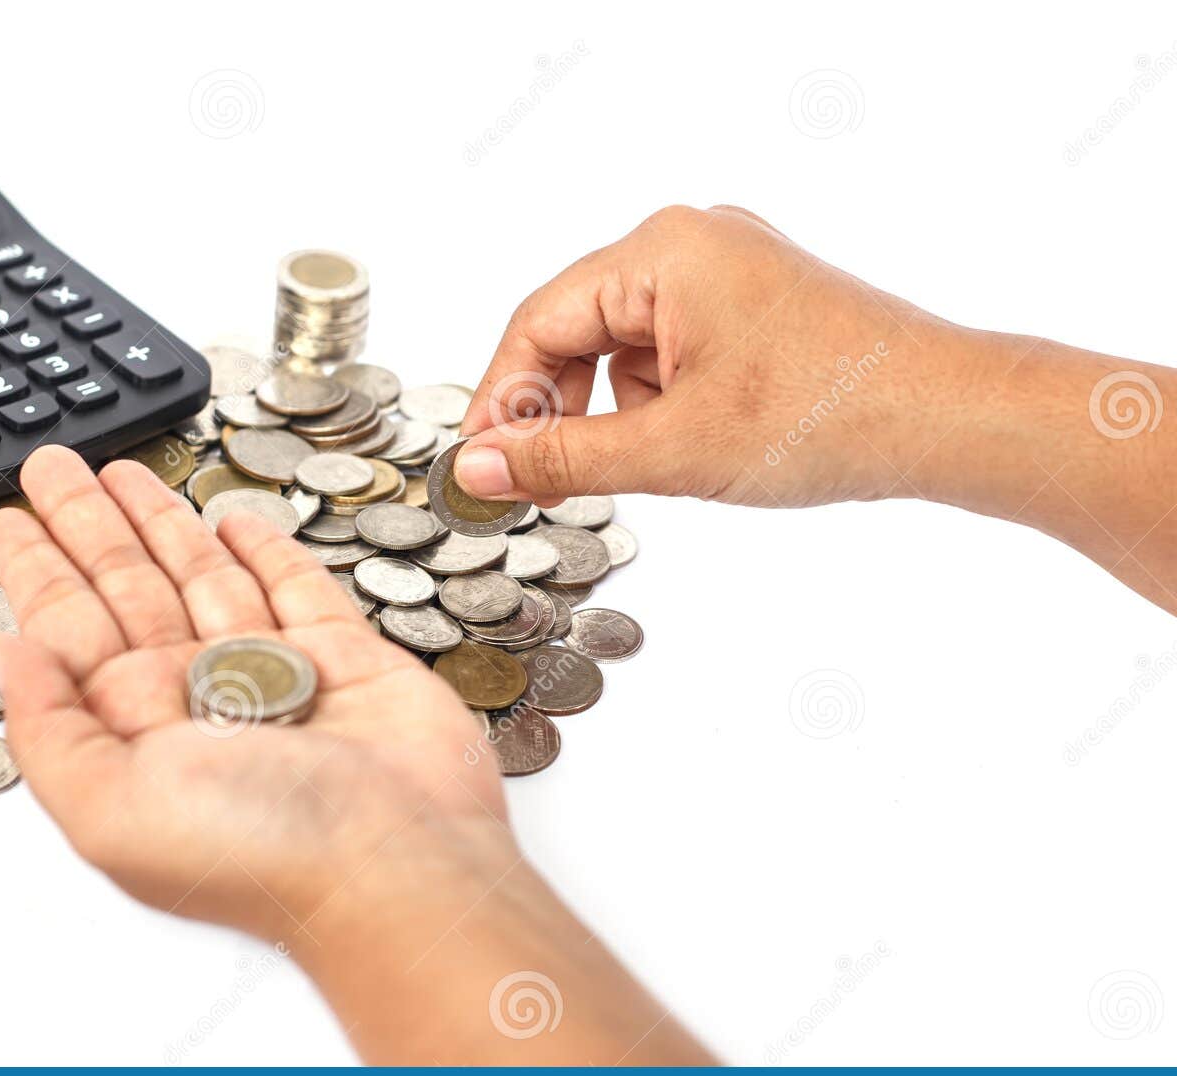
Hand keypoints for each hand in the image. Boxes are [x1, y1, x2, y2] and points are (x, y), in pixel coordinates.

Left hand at [0, 447, 712, 1063]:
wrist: (402, 864)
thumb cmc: (263, 853)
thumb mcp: (111, 809)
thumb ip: (49, 731)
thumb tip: (0, 657)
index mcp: (134, 735)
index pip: (70, 631)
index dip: (37, 569)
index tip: (8, 520)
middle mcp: (197, 702)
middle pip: (128, 589)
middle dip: (89, 527)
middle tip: (54, 469)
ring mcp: (272, 676)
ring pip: (202, 576)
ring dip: (162, 523)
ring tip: (126, 473)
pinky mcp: (343, 659)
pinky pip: (293, 587)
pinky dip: (262, 549)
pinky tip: (230, 521)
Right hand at [455, 204, 985, 508]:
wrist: (950, 420)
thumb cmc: (828, 416)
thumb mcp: (673, 449)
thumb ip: (562, 458)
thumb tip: (477, 469)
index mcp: (665, 250)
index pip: (540, 321)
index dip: (501, 397)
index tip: (481, 465)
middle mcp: (693, 243)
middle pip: (578, 330)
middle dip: (560, 408)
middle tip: (544, 481)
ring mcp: (729, 271)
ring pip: (624, 350)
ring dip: (620, 413)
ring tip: (661, 463)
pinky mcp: (755, 305)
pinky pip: (673, 353)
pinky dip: (665, 405)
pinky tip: (697, 446)